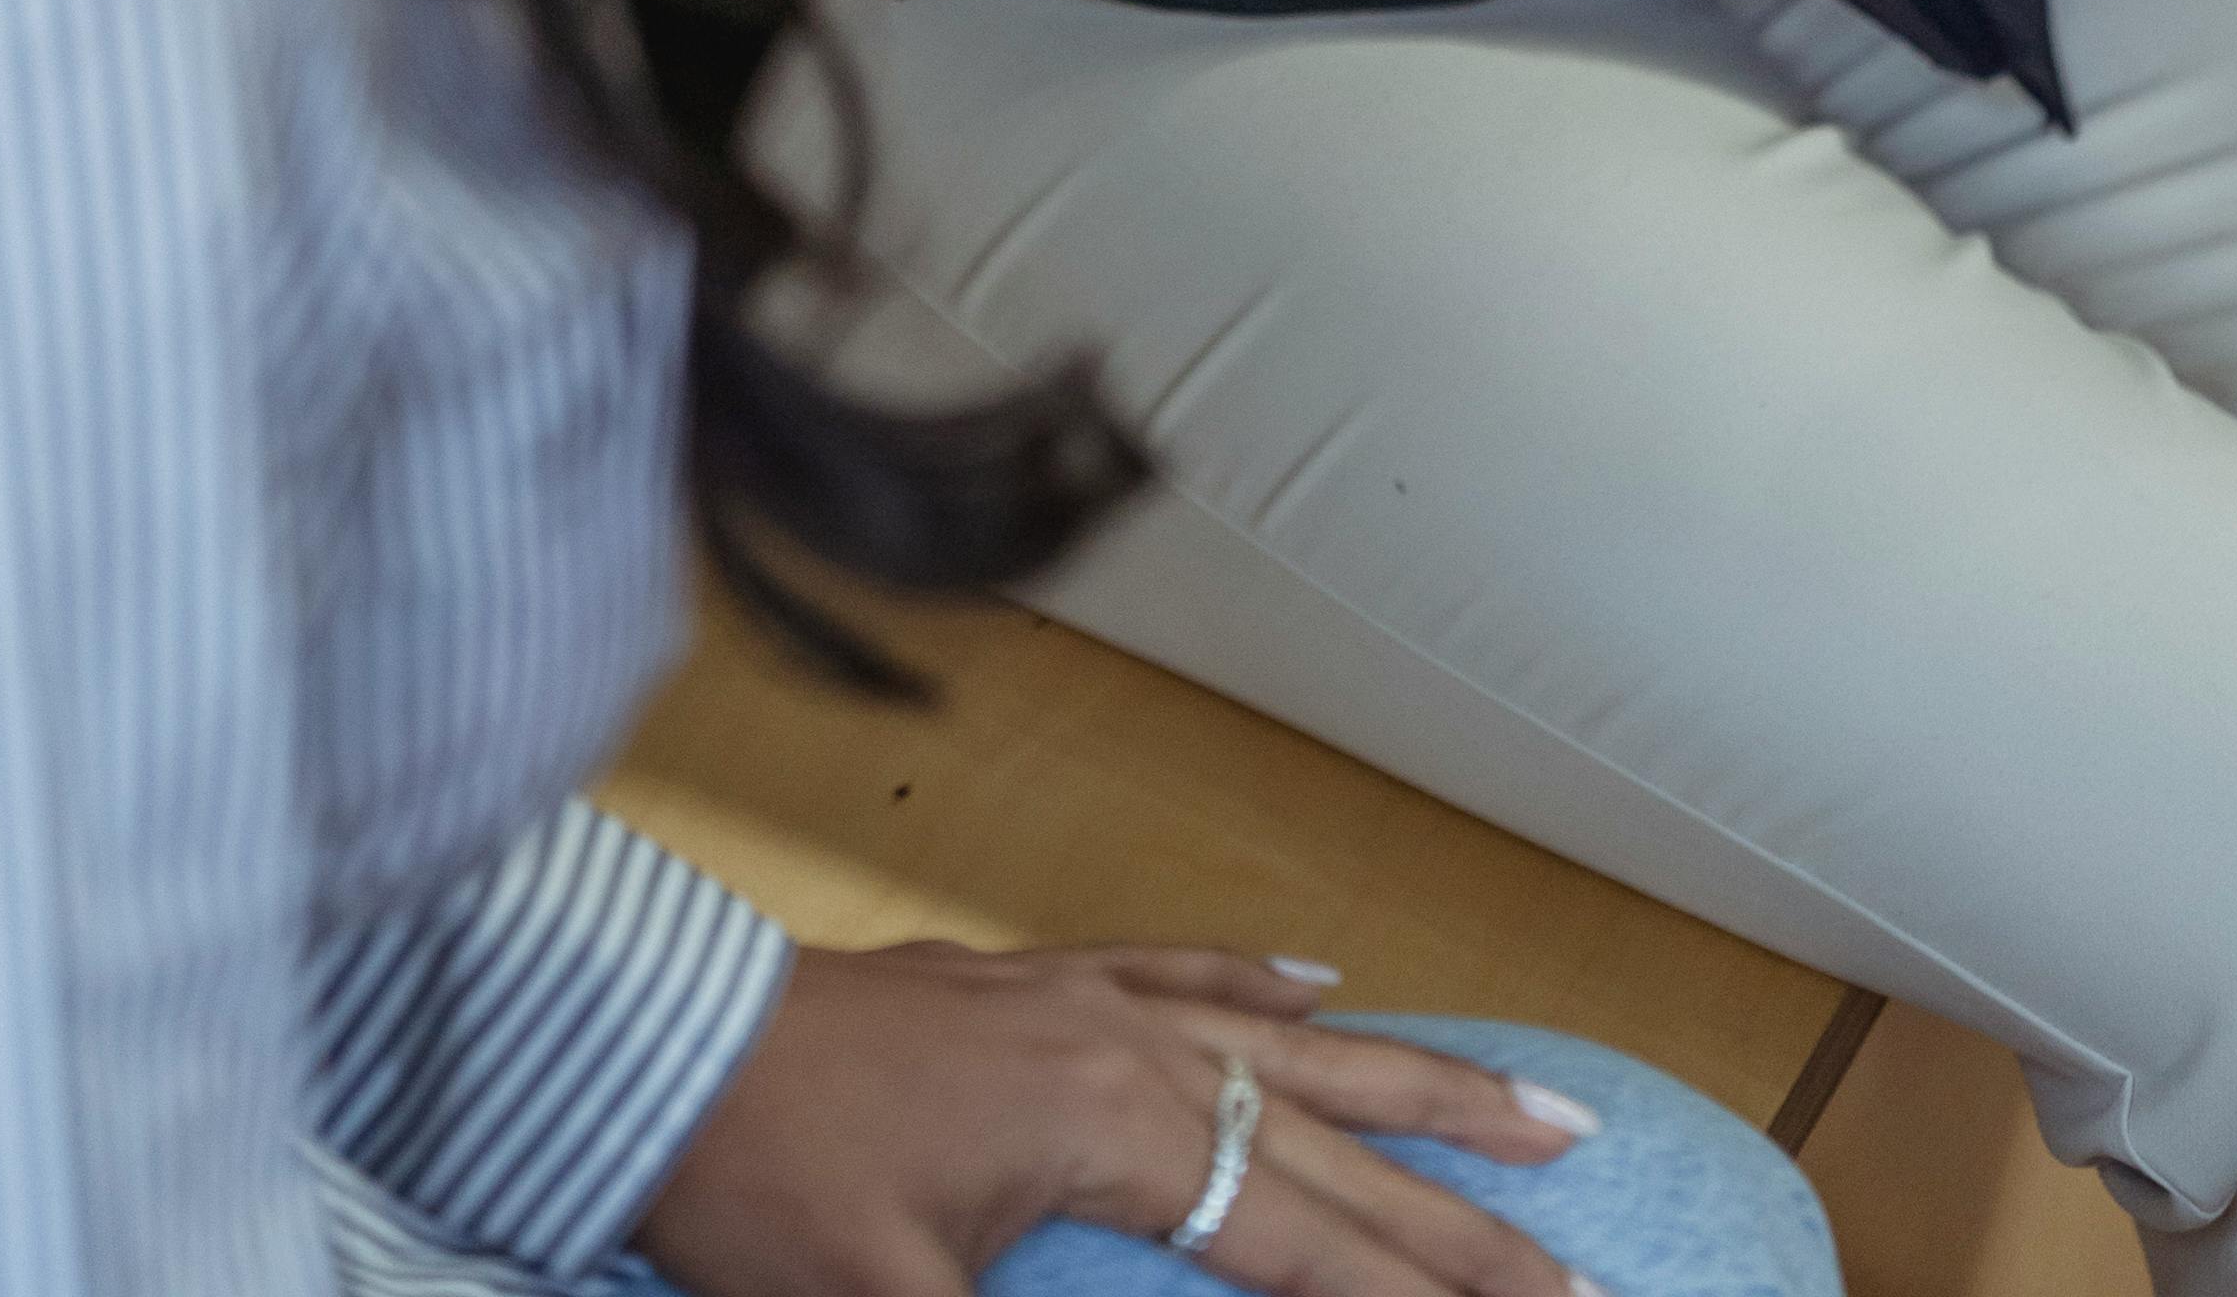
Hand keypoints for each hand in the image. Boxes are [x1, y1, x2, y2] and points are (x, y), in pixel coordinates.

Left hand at [635, 941, 1603, 1296]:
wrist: (643, 1040)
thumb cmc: (753, 1178)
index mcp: (1114, 1126)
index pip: (1312, 1246)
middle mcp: (1128, 1045)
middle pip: (1338, 1148)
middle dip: (1473, 1223)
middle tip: (1593, 1271)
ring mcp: (1083, 997)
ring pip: (1293, 1045)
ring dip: (1419, 1083)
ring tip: (1545, 1112)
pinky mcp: (1027, 981)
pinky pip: (1180, 971)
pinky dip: (1262, 980)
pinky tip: (1322, 977)